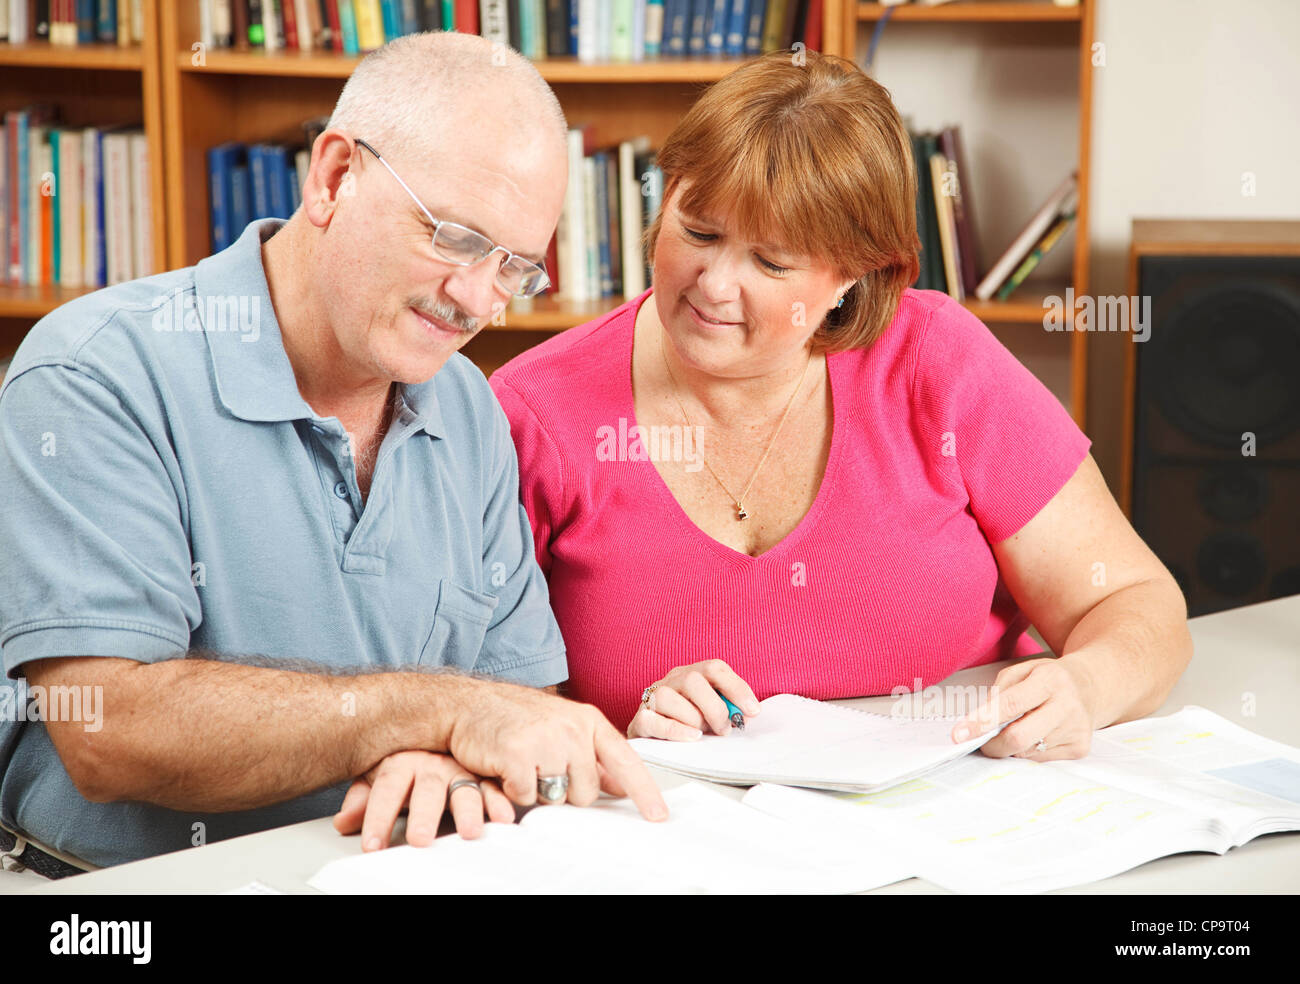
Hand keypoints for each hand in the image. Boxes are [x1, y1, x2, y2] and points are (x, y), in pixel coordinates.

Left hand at [333, 750, 515, 850]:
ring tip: (468, 832)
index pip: (387, 789)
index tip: (372, 845)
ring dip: (468, 810)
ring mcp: (460, 771)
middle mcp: (433, 766)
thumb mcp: (381, 776)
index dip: (378, 817)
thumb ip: (364, 799)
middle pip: (427, 789)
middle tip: (419, 840)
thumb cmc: (408, 764)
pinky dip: (498, 803)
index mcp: (403, 763)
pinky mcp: (483, 778)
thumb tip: (344, 822)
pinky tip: (501, 817)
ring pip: (464, 788)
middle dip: (423, 815)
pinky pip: (493, 790)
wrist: (444, 725)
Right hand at [446, 679, 668, 820]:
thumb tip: (622, 786)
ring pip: (557, 798)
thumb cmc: (517, 718)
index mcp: (588, 721)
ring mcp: (546, 740)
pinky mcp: (518, 755)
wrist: (468, 704)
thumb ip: (594, 757)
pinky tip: (506, 767)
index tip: (657, 815)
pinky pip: (526, 796)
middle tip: (542, 767)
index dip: (644, 792)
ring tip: (524, 764)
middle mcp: (572, 729)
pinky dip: (513, 790)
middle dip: (565, 791)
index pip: (625, 761)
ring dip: (538, 790)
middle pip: (586, 792)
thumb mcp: (564, 728)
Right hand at [627, 659, 760, 739]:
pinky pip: (654, 721)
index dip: (737, 688)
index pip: (714, 668)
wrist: (653, 737)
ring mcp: (652, 698)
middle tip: (724, 730)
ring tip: (701, 734)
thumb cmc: (689, 723)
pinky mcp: (640, 720)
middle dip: (715, 708)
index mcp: (691, 673)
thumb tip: (747, 713)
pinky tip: (692, 737)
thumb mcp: (711, 709)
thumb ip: (728, 706)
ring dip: (693, 720)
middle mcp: (671, 680)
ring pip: (668, 698)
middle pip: (693, 681)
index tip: (753, 711)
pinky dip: (676, 730)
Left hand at [951, 656, 1096, 760]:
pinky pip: (1039, 758)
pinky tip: (1036, 733)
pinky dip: (1027, 749)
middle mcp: (1067, 706)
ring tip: (1019, 726)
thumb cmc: (1048, 678)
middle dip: (992, 744)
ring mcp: (1076, 730)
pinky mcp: (1079, 748)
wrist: (1089, 686)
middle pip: (1018, 738)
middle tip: (980, 741)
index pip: (1011, 704)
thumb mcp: (1022, 671)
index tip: (959, 734)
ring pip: (1026, 751)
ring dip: (1011, 745)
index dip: (982, 721)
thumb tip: (980, 724)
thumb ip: (998, 693)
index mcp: (1050, 680)